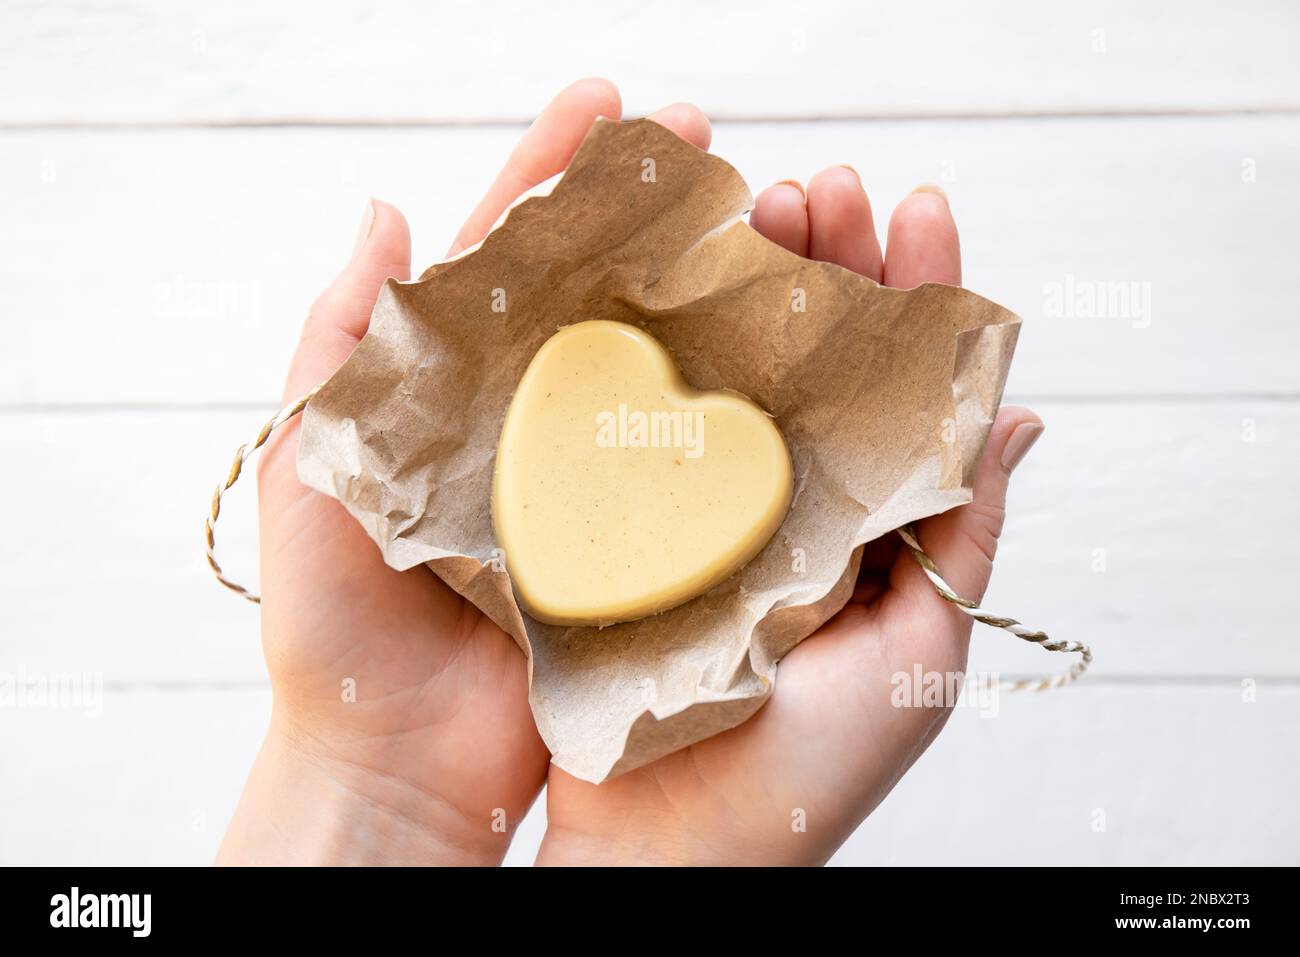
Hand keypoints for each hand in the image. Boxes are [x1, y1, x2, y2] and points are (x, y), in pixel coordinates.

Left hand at [216, 79, 711, 864]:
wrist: (392, 761)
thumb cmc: (334, 624)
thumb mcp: (307, 467)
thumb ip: (338, 345)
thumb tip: (384, 212)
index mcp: (458, 390)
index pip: (509, 256)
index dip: (556, 174)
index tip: (611, 104)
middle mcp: (534, 421)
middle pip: (605, 293)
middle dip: (656, 213)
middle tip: (715, 147)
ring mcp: (591, 481)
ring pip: (660, 366)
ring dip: (714, 293)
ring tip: (772, 227)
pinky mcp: (636, 546)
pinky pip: (692, 467)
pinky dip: (737, 409)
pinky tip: (785, 358)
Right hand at [538, 166, 1044, 864]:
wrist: (675, 849)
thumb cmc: (812, 770)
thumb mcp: (923, 652)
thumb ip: (965, 534)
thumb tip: (1022, 418)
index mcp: (875, 525)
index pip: (907, 390)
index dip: (917, 297)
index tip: (912, 210)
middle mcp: (796, 504)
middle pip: (823, 362)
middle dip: (830, 268)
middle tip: (820, 185)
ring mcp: (714, 510)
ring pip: (742, 376)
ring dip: (753, 290)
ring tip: (754, 209)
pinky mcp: (640, 526)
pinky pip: (662, 427)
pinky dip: (670, 354)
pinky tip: (672, 291)